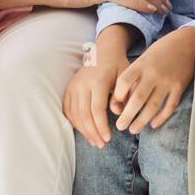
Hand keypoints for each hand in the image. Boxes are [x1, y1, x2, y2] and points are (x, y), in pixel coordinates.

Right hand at [64, 28, 130, 148]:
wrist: (103, 50)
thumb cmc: (118, 65)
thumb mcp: (126, 76)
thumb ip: (123, 95)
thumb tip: (117, 113)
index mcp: (98, 81)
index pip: (96, 109)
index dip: (101, 126)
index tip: (108, 138)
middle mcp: (82, 84)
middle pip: (84, 115)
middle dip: (93, 132)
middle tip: (102, 144)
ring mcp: (73, 87)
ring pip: (74, 114)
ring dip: (84, 131)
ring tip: (95, 141)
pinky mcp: (68, 89)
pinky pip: (67, 110)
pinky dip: (74, 123)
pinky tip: (84, 131)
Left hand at [112, 26, 194, 134]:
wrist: (187, 42)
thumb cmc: (161, 51)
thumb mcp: (145, 58)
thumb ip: (134, 76)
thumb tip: (121, 100)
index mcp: (142, 64)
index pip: (124, 82)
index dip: (118, 96)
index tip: (115, 107)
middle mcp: (154, 73)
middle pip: (138, 98)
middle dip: (127, 115)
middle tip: (120, 126)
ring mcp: (168, 81)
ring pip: (153, 106)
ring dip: (142, 120)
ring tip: (133, 130)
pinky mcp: (180, 86)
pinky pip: (170, 106)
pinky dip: (161, 117)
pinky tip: (154, 124)